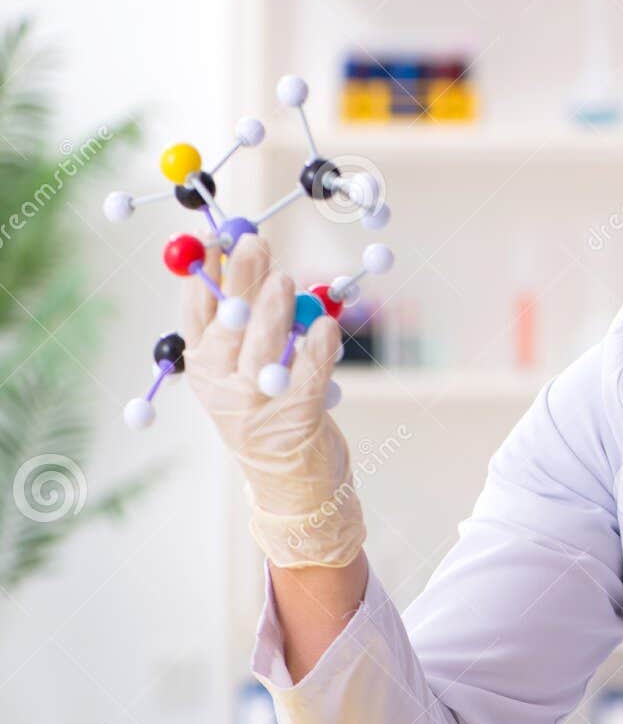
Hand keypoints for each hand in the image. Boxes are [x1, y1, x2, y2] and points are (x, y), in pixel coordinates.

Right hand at [180, 235, 365, 567]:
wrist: (292, 483)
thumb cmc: (269, 413)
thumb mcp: (239, 373)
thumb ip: (242, 326)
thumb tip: (251, 262)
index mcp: (202, 369)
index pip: (196, 313)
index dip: (203, 274)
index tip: (213, 239)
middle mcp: (222, 386)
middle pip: (229, 322)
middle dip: (241, 279)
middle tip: (256, 243)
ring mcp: (258, 403)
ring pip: (264, 346)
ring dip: (275, 309)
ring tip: (285, 278)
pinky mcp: (298, 416)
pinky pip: (310, 373)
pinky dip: (319, 346)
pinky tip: (325, 324)